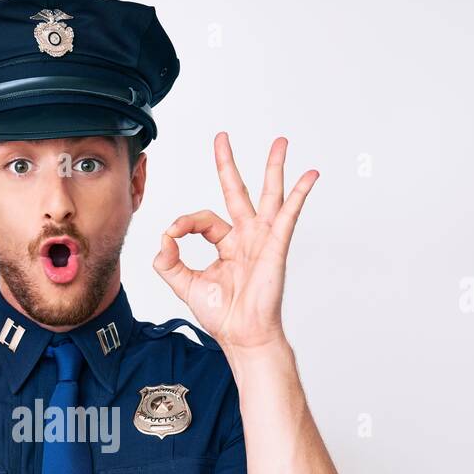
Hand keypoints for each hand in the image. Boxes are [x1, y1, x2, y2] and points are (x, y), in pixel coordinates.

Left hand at [153, 132, 316, 352]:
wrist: (242, 335)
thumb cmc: (222, 315)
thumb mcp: (185, 285)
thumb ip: (169, 262)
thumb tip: (163, 238)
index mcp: (226, 244)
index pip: (203, 219)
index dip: (184, 223)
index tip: (172, 235)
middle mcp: (245, 237)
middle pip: (237, 191)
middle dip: (229, 164)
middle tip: (222, 138)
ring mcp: (262, 239)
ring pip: (268, 195)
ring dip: (274, 167)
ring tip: (280, 142)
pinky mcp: (276, 246)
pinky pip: (289, 214)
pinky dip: (300, 193)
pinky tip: (310, 175)